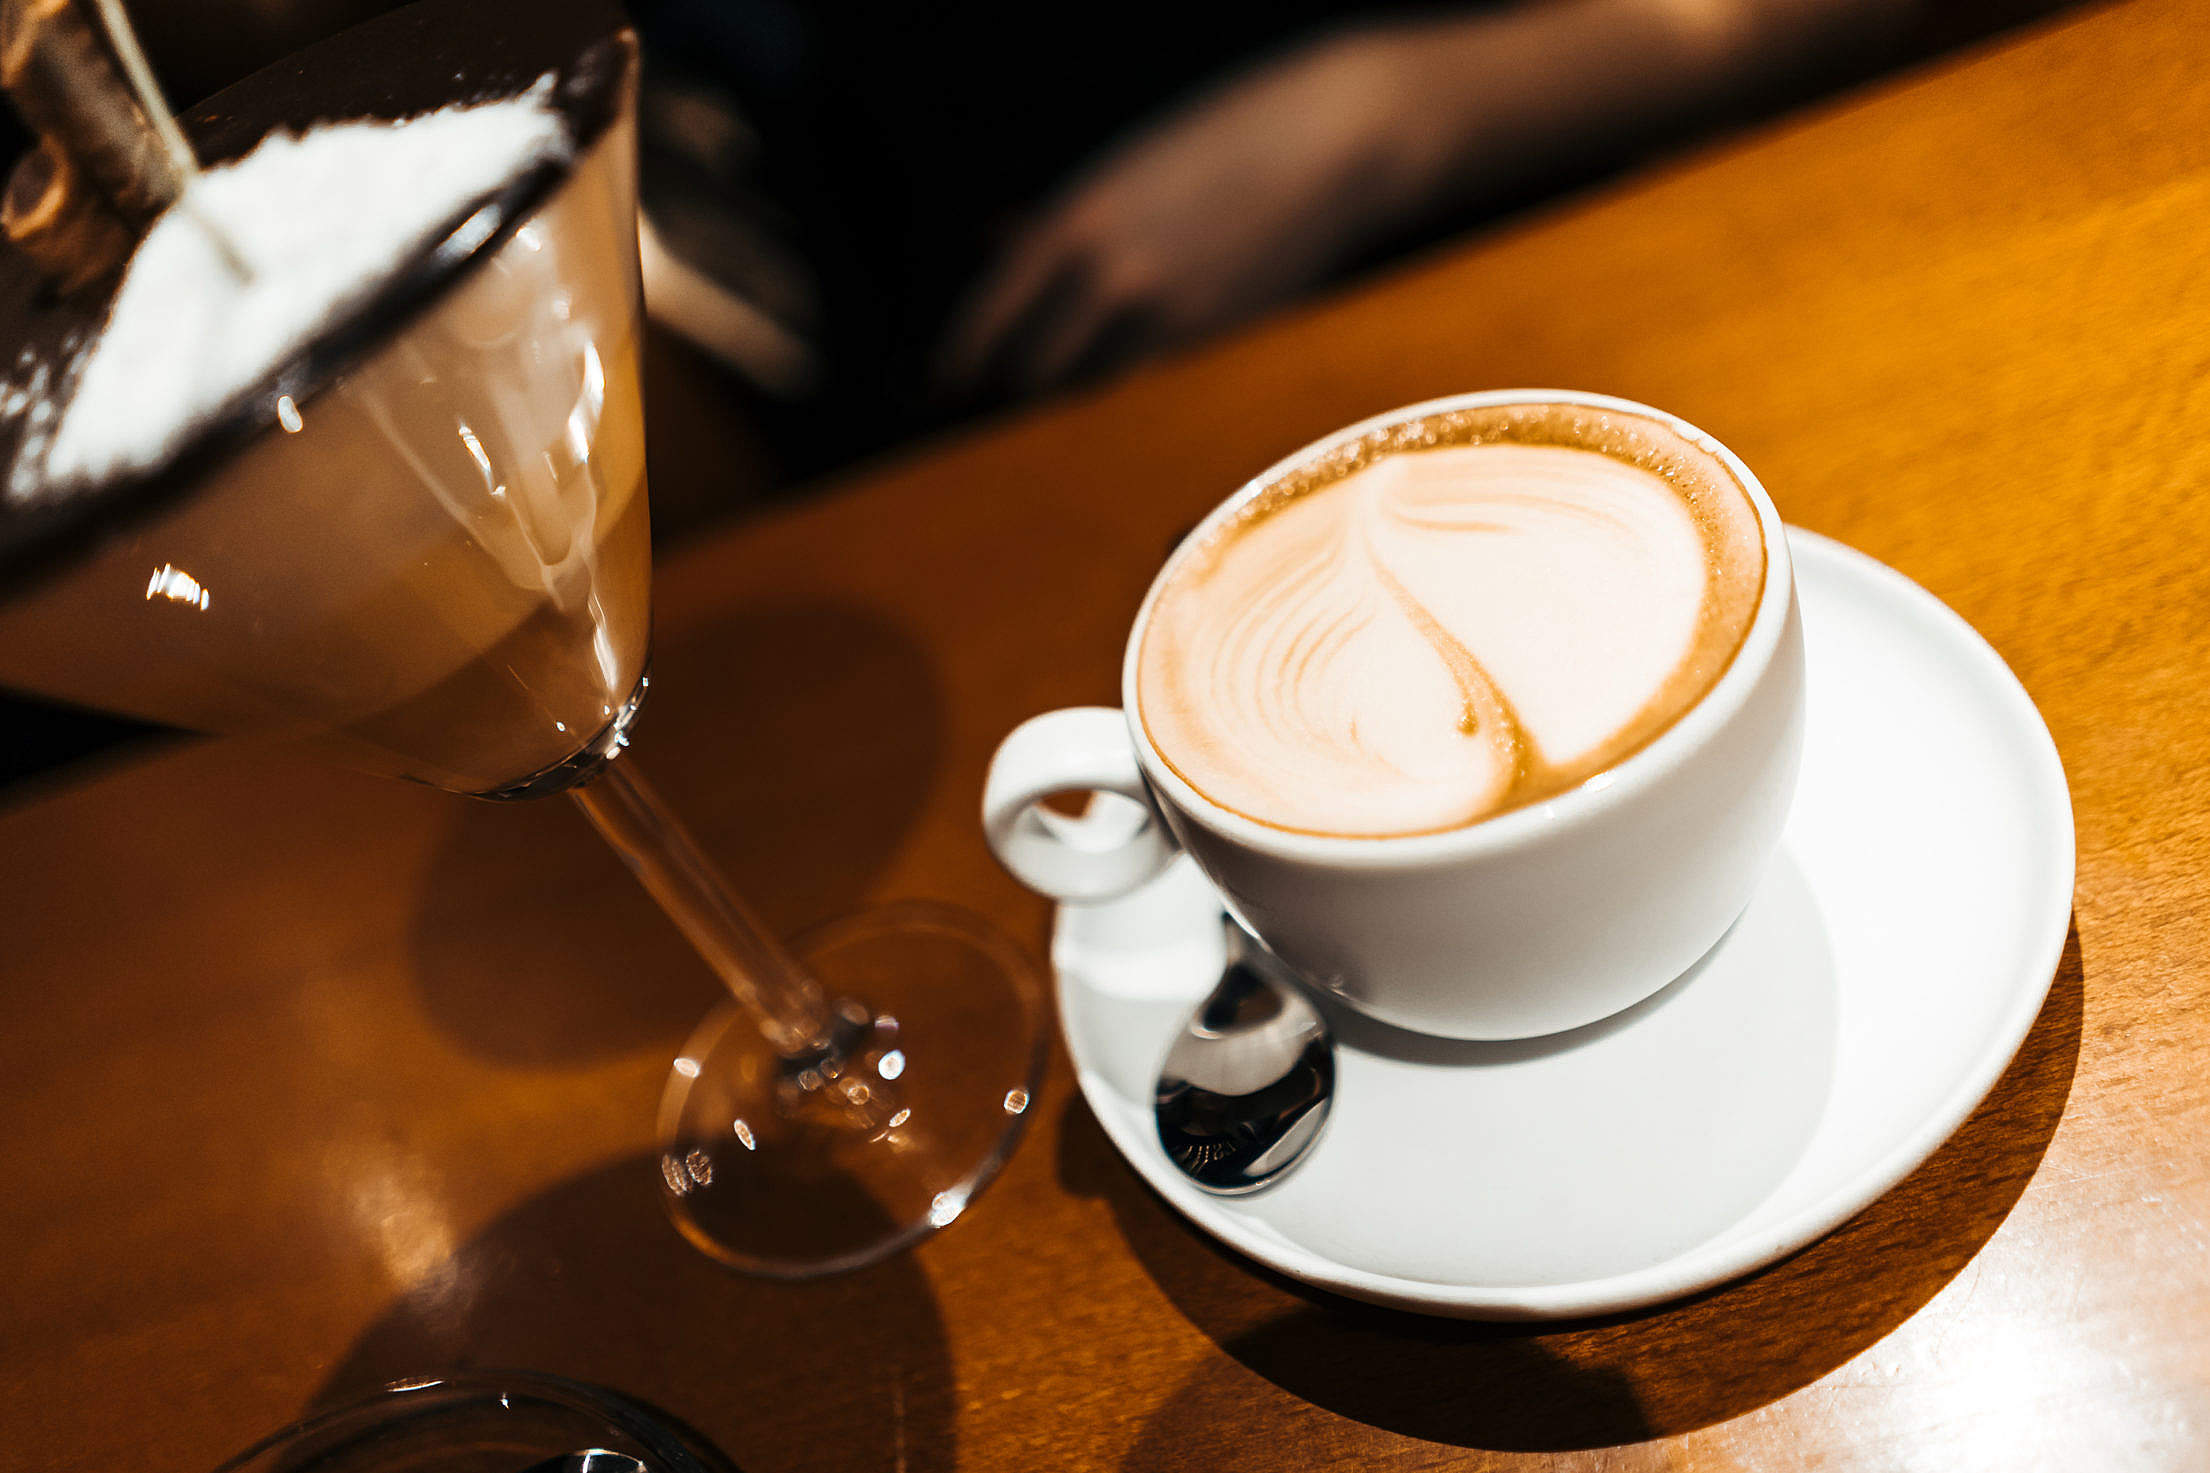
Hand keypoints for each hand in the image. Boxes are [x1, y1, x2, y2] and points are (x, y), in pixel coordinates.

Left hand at [936, 29, 1448, 397]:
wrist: (1336, 140)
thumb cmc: (1226, 140)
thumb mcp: (1127, 166)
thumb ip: (1060, 217)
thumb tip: (997, 241)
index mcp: (1077, 221)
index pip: (993, 317)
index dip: (960, 364)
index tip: (943, 389)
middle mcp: (1112, 274)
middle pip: (1034, 375)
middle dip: (1015, 397)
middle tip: (999, 416)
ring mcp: (1171, 316)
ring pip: (1094, 395)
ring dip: (1074, 407)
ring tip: (1059, 419)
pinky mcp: (1222, 343)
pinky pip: (1156, 394)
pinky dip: (1134, 401)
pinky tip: (1131, 402)